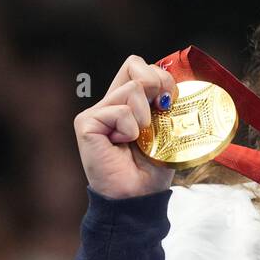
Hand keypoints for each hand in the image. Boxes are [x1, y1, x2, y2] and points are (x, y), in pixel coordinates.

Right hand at [74, 55, 177, 198]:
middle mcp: (110, 102)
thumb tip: (173, 82)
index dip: (160, 76)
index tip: (170, 100)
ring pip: (132, 90)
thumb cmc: (151, 168)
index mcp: (127, 102)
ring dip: (145, 118)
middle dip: (156, 84)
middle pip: (134, 64)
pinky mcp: (86, 123)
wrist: (138, 196)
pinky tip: (121, 145)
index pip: (139, 66)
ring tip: (137, 139)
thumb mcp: (166, 130)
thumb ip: (166, 104)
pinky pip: (120, 112)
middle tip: (159, 111)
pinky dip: (130, 130)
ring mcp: (96, 112)